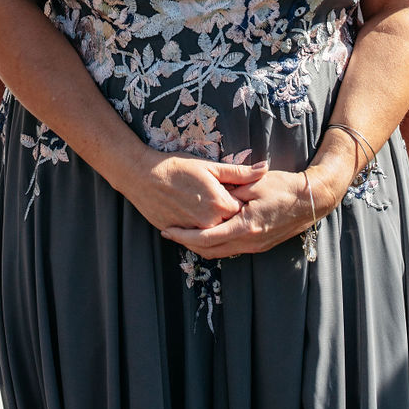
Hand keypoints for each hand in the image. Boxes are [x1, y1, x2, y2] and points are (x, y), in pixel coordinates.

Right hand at [122, 152, 261, 234]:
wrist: (143, 176)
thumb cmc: (177, 167)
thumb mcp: (210, 166)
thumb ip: (240, 172)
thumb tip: (265, 168)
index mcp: (221, 205)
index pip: (244, 210)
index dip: (244, 202)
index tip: (240, 194)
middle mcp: (210, 223)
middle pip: (231, 226)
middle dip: (232, 217)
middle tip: (221, 202)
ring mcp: (194, 232)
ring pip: (215, 236)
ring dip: (218, 228)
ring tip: (210, 210)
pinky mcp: (181, 236)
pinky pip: (197, 241)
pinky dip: (201, 234)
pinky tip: (200, 222)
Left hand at [161, 167, 314, 258]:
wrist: (311, 201)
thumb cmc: (284, 188)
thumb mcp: (255, 184)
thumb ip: (231, 190)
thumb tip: (210, 193)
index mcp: (245, 227)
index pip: (207, 238)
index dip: (184, 236)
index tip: (168, 229)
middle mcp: (249, 242)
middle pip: (210, 251)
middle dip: (188, 244)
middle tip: (170, 233)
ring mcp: (255, 246)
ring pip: (221, 252)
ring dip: (201, 246)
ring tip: (184, 233)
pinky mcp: (260, 244)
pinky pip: (232, 249)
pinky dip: (216, 244)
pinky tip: (208, 233)